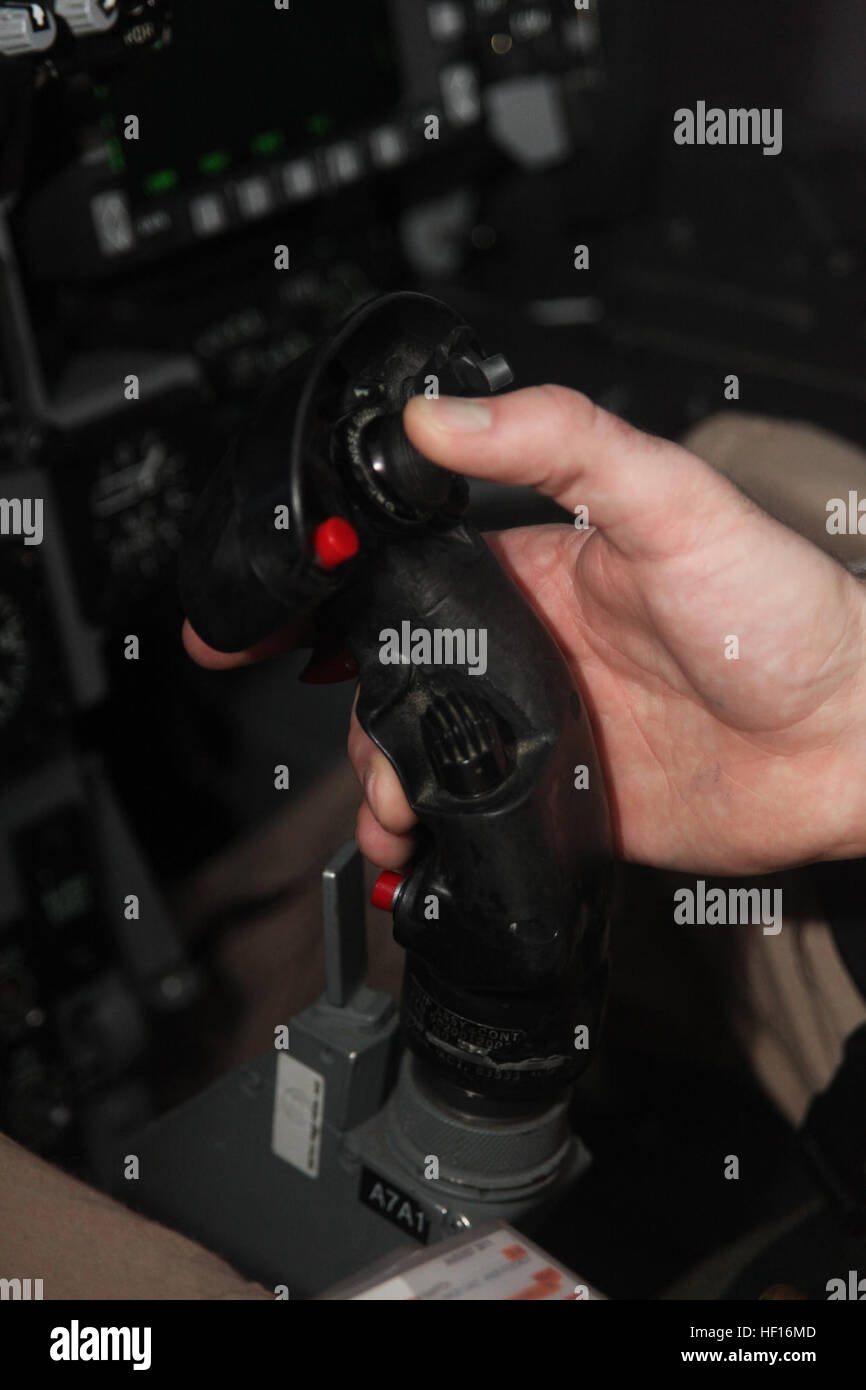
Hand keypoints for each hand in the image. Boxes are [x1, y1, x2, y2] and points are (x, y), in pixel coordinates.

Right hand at [348, 387, 865, 875]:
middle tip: (364, 744)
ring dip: (391, 783)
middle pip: (407, 679)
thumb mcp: (669, 500)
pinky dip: (437, 838)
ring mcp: (547, 730)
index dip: (354, 602)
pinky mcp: (566, 804)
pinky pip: (481, 823)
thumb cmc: (782, 611)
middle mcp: (533, 653)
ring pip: (431, 756)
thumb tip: (440, 415)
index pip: (417, 576)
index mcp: (539, 572)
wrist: (851, 740)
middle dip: (364, 714)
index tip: (301, 628)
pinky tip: (420, 845)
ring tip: (388, 809)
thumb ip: (560, 442)